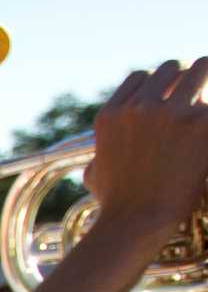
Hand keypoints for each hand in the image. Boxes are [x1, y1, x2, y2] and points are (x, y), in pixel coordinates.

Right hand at [84, 58, 207, 237]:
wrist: (136, 224)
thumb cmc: (116, 206)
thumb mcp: (95, 175)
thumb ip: (101, 154)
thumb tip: (98, 159)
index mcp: (111, 115)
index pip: (141, 77)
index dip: (158, 86)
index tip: (170, 98)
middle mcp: (138, 107)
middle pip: (171, 68)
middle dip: (185, 81)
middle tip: (197, 98)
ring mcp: (170, 112)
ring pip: (201, 68)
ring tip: (204, 113)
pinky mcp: (201, 122)